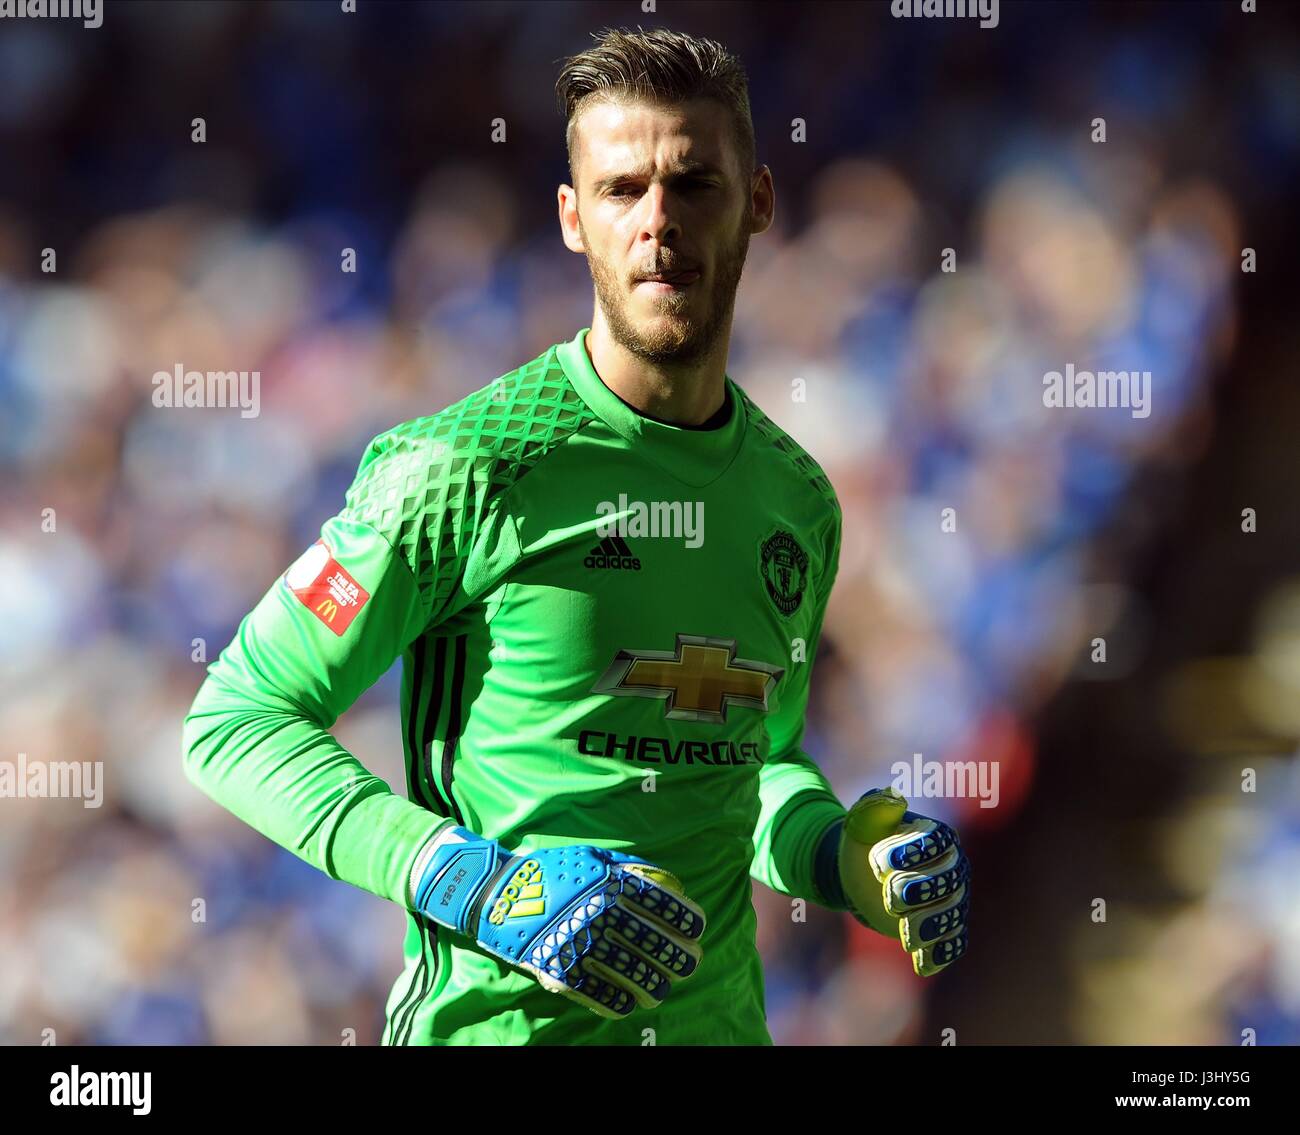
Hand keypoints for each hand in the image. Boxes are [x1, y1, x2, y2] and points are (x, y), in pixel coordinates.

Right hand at [412, 826, 705, 1017]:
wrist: (498, 894)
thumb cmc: (551, 871)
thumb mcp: (593, 859)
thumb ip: (633, 871)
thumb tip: (673, 885)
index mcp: (608, 885)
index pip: (661, 906)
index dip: (685, 921)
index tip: (697, 932)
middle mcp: (598, 916)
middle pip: (652, 944)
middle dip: (678, 957)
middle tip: (691, 963)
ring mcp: (580, 946)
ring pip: (631, 974)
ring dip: (654, 985)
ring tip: (663, 988)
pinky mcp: (559, 971)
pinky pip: (599, 994)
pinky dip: (619, 1001)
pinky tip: (631, 1003)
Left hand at [837, 787, 969, 975]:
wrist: (858, 871)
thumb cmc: (863, 839)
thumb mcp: (862, 820)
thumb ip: (875, 807)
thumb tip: (893, 798)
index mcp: (937, 837)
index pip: (936, 844)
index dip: (912, 853)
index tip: (878, 862)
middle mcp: (952, 868)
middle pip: (947, 883)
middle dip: (920, 892)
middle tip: (890, 898)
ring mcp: (950, 899)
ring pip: (951, 915)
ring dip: (929, 926)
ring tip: (904, 934)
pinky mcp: (943, 927)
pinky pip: (953, 942)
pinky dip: (940, 953)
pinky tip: (921, 963)